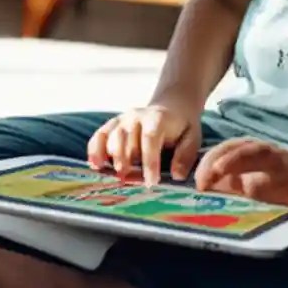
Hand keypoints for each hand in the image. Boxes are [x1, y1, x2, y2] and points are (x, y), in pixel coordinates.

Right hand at [87, 105, 201, 186]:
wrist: (171, 107)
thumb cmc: (182, 127)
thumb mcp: (192, 138)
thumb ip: (185, 156)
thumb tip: (176, 175)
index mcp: (157, 118)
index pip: (150, 138)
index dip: (149, 160)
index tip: (152, 181)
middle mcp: (136, 116)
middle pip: (125, 137)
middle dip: (126, 160)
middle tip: (128, 180)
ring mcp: (122, 119)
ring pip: (110, 136)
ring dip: (110, 157)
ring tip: (114, 175)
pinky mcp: (112, 125)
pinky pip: (99, 135)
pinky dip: (94, 149)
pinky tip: (94, 165)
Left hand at [194, 138, 287, 220]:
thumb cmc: (279, 182)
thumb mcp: (254, 179)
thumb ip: (229, 181)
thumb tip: (201, 187)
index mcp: (256, 157)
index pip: (231, 149)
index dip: (214, 160)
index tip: (200, 182)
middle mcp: (275, 158)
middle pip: (254, 150)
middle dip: (233, 159)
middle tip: (215, 172)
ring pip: (285, 162)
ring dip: (274, 176)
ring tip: (252, 188)